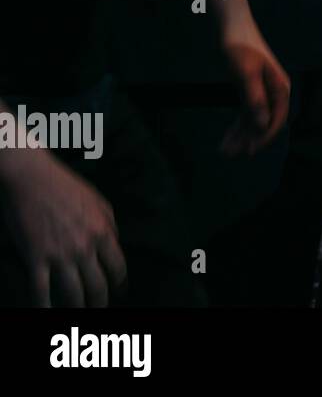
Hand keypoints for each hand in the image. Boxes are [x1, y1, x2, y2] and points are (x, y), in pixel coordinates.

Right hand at [0, 148, 125, 306]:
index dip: (120, 283)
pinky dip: (44, 306)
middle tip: (100, 309)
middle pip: (98, 285)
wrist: (31, 177)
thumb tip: (116, 243)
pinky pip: (40, 290)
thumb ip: (109, 224)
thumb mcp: (99, 201)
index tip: (120, 292)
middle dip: (100, 301)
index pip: (117, 266)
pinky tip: (47, 313)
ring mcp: (59, 254)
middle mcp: (84, 247)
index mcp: (102, 232)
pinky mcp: (35, 257)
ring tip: (79, 315)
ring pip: (73, 293)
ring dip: (78, 308)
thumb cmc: (65, 186)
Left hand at [218, 0, 290, 156]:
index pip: (277, 119)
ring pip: (254, 120)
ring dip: (241, 135)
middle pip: (264, 122)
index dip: (264, 137)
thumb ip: (255, 100)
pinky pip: (247, 112)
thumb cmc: (240, 45)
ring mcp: (262, 91)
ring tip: (224, 150)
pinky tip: (228, 136)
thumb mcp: (246, 73)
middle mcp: (274, 91)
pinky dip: (238, 125)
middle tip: (230, 154)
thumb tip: (262, 125)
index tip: (249, 151)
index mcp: (279, 87)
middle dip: (248, 139)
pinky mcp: (250, 89)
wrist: (232, 26)